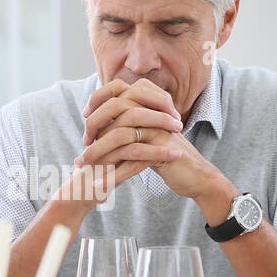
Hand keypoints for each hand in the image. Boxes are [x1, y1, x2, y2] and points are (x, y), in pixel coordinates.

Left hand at [79, 78, 225, 202]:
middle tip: (81, 151)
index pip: (116, 90)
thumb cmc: (166, 156)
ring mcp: (158, 130)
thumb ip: (126, 126)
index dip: (97, 101)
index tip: (85, 118)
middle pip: (115, 112)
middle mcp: (153, 112)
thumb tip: (97, 125)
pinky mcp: (162, 150)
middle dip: (94, 131)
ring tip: (84, 170)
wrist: (195, 175)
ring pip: (121, 138)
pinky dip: (114, 176)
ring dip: (99, 155)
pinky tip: (100, 186)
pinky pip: (132, 162)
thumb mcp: (144, 137)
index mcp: (148, 103)